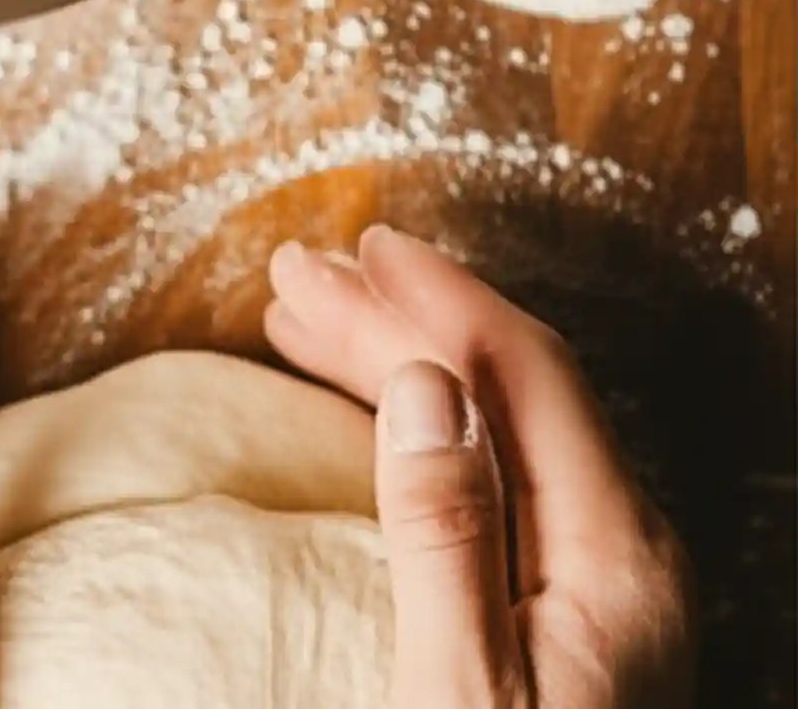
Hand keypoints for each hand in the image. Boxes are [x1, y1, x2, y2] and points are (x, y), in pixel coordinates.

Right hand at [265, 227, 693, 706]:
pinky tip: (373, 415)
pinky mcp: (556, 597)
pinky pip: (486, 475)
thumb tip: (430, 389)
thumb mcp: (463, 686)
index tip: (362, 254)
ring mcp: (589, 569)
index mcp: (612, 552)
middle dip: (399, 320)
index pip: (522, 375)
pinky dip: (417, 429)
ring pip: (491, 424)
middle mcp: (616, 542)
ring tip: (311, 326)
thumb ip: (452, 535)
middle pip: (503, 385)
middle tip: (303, 279)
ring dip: (400, 365)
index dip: (438, 302)